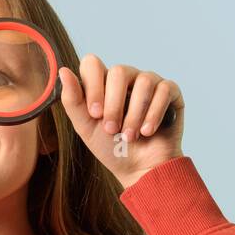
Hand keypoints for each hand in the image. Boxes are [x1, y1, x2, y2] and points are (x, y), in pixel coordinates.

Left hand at [57, 54, 184, 189]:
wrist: (140, 170)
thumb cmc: (112, 149)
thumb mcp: (86, 127)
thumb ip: (73, 101)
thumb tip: (63, 71)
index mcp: (103, 83)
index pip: (93, 64)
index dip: (93, 86)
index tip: (95, 114)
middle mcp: (127, 78)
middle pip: (119, 71)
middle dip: (114, 105)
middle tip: (112, 130)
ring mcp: (149, 82)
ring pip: (144, 82)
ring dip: (135, 114)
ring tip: (130, 137)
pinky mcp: (170, 92)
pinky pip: (164, 89)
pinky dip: (155, 113)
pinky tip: (148, 131)